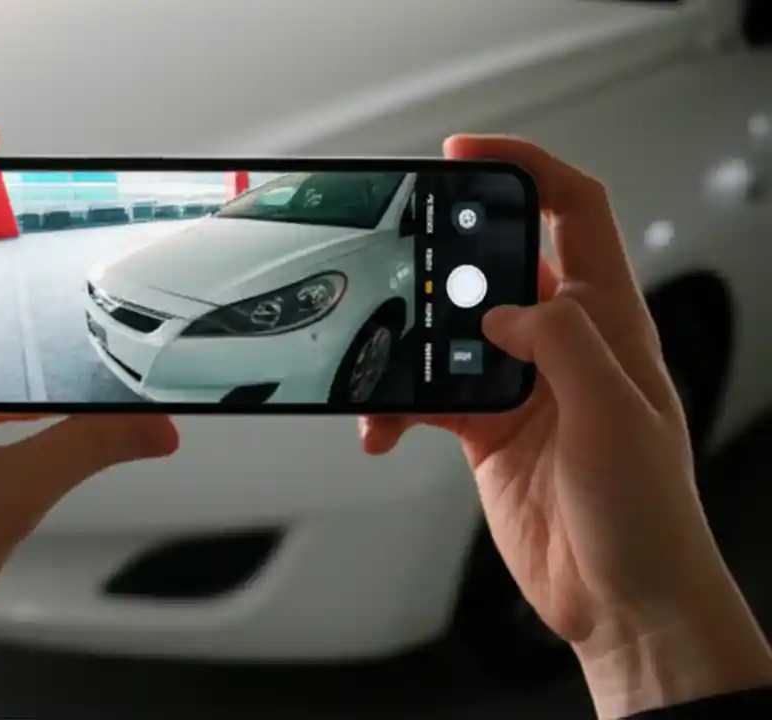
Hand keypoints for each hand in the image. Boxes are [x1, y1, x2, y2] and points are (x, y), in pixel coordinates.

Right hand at [360, 136, 771, 717]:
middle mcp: (561, 344)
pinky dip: (393, 408)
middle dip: (441, 253)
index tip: (466, 155)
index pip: (574, 215)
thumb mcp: (616, 417)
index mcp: (608, 323)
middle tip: (393, 252)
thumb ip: (562, 344)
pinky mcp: (483, 428)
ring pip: (447, 330)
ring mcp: (519, 385)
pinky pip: (424, 396)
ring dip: (405, 341)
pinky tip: (380, 428)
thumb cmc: (646, 516)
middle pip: (495, 264)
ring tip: (375, 354)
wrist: (619, 599)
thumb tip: (504, 307)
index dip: (525, 169)